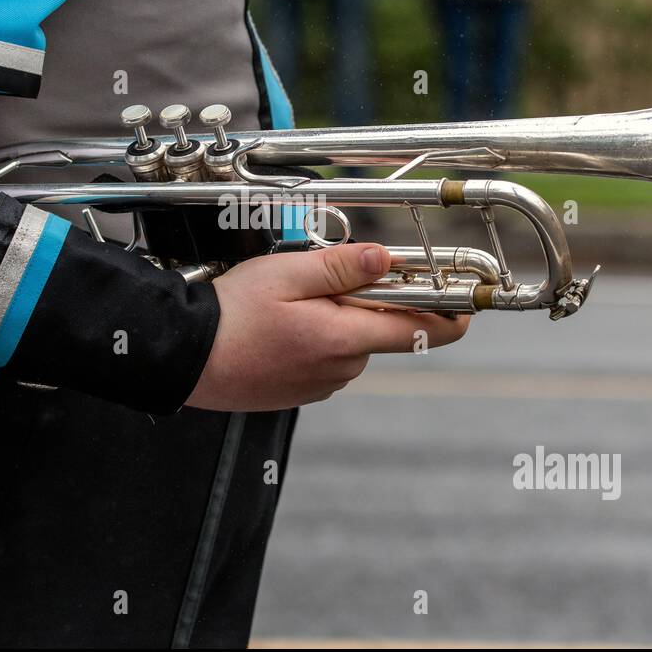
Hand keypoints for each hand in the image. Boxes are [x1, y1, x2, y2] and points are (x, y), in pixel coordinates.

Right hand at [186, 243, 470, 411]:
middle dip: (366, 301)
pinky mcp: (299, 392)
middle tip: (325, 276)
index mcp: (345, 339)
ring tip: (289, 302)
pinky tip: (280, 326)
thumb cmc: (230, 314)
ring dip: (337, 319)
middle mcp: (341, 369)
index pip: (421, 330)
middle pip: (380, 329)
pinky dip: (315, 339)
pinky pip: (325, 359)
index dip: (452, 314)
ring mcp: (320, 385)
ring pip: (350, 343)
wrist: (182, 358)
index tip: (468, 299)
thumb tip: (387, 260)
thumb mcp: (287, 275)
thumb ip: (342, 268)